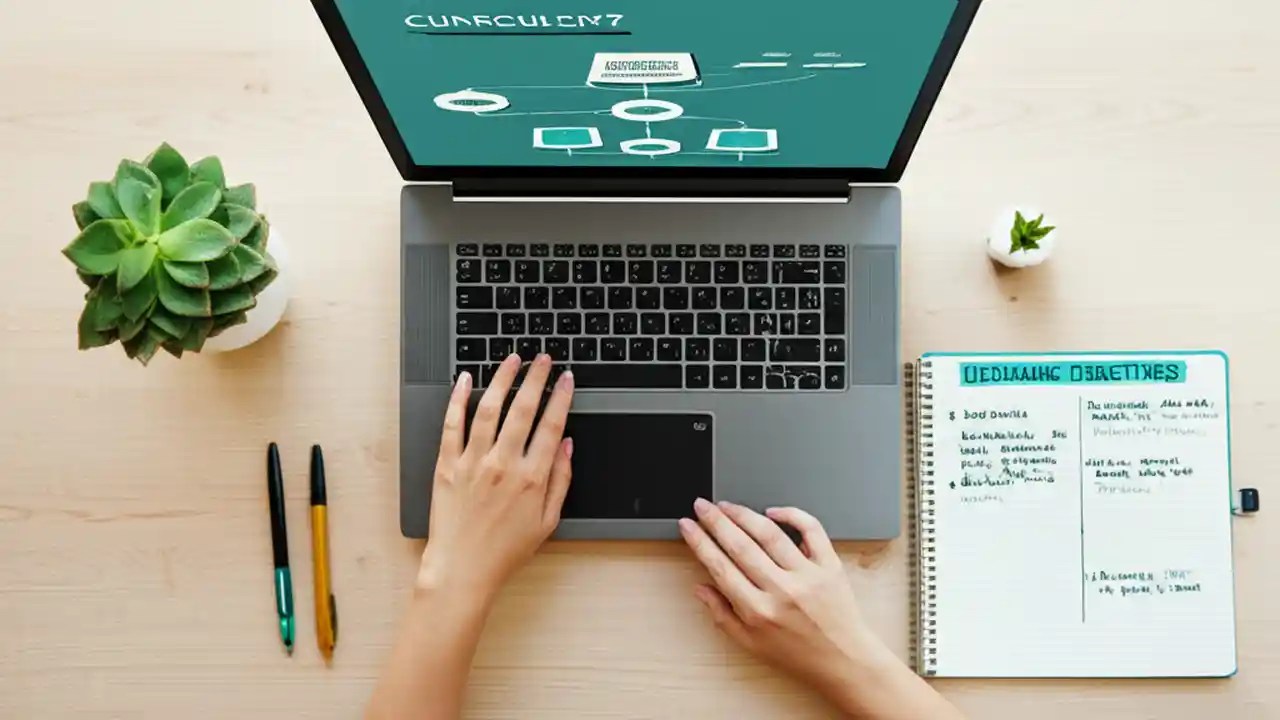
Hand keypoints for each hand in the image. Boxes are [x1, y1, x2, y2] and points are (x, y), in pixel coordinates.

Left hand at [419, 354, 574, 600]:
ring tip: (511, 360)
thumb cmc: (505, 551)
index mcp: (531, 478)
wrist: (462, 570)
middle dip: (536, 378)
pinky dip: (458, 399)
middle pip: (523, 409)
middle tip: (543, 359)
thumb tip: (567, 446)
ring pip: (488, 409)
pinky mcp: (447, 466)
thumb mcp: (548, 521)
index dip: (561, 397)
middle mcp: (503, 465)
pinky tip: (466, 381)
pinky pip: (452, 425)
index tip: (567, 379)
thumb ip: (561, 480)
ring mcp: (472, 463)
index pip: (551, 425)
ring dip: (502, 379)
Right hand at [680, 500, 899, 702]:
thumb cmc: (798, 654)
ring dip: (744, 514)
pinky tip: (773, 511)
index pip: (720, 567)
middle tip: (702, 505)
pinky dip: (792, 514)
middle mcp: (782, 591)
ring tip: (727, 505)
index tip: (688, 525)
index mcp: (758, 611)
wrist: (844, 660)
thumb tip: (700, 588)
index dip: (699, 542)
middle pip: (740, 545)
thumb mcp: (751, 644)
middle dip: (715, 520)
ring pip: (770, 534)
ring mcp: (807, 575)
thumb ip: (722, 614)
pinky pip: (811, 530)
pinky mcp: (829, 566)